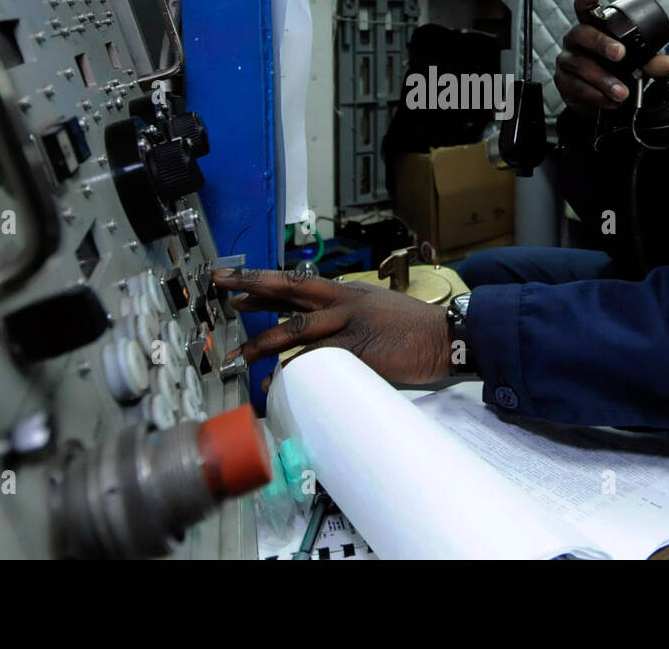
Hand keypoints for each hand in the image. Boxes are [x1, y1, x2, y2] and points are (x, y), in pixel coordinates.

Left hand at [213, 268, 451, 385]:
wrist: (449, 337)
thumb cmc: (416, 330)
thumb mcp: (378, 310)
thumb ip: (350, 317)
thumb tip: (324, 335)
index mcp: (348, 292)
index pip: (297, 284)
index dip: (264, 283)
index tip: (236, 286)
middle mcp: (344, 301)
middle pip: (289, 289)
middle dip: (252, 286)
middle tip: (220, 285)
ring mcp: (350, 324)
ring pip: (295, 327)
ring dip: (264, 342)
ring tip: (240, 356)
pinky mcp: (358, 349)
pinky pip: (317, 360)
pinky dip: (293, 372)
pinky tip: (276, 385)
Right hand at [554, 0, 668, 115]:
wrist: (600, 100)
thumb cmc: (614, 71)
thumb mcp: (635, 64)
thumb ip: (650, 62)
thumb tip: (668, 63)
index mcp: (591, 28)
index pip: (585, 8)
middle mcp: (575, 41)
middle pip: (582, 34)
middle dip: (601, 44)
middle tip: (620, 54)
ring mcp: (566, 61)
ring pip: (580, 65)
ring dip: (603, 79)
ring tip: (622, 91)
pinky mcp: (563, 82)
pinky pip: (577, 87)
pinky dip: (596, 95)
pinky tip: (611, 101)